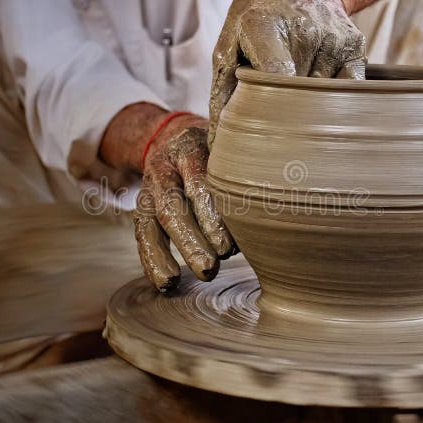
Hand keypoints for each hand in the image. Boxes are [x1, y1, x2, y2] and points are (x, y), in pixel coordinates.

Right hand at [134, 115, 235, 291]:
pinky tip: (165, 284)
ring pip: (151, 222)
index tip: (227, 245)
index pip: (198, 181)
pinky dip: (151, 261)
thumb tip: (281, 192)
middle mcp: (165, 169)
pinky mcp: (141, 208)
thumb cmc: (214, 149)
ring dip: (163, 255)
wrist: (172, 138)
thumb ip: (243, 162)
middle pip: (172, 206)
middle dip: (190, 240)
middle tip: (209, 267)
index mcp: (190, 149)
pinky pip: (142, 235)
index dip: (210, 214)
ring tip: (175, 281)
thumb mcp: (226, 144)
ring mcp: (149, 189)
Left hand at [208, 0, 366, 148]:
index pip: (273, 78)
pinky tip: (316, 78)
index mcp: (264, 26)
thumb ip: (222, 94)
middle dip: (284, 109)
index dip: (269, 107)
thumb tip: (216, 144)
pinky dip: (329, 96)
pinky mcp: (356, 49)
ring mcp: (334, 39)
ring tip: (294, 78)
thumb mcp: (229, 46)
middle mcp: (305, 29)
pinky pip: (344, 92)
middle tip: (274, 107)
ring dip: (306, 101)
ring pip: (321, 98)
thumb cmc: (256, 21)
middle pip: (297, 95)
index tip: (264, 124)